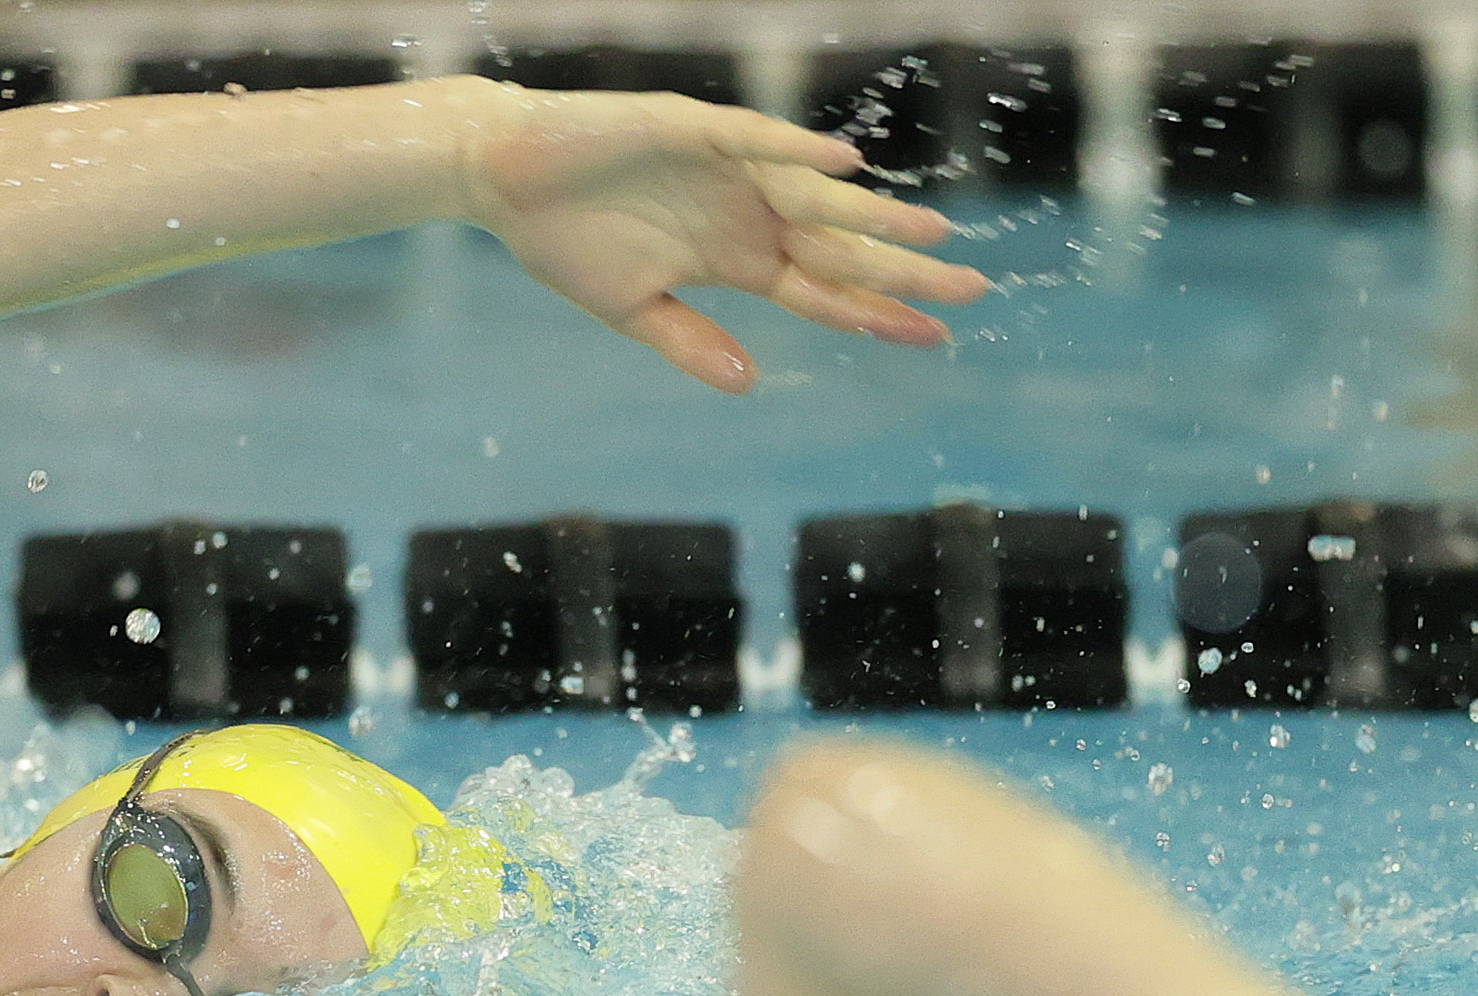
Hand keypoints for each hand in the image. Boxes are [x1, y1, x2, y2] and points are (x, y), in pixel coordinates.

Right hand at [459, 85, 987, 389]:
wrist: (505, 179)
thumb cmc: (564, 241)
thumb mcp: (631, 310)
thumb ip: (691, 342)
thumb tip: (748, 383)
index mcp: (737, 258)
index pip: (823, 291)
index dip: (876, 314)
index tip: (933, 338)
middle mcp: (746, 213)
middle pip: (840, 247)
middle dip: (903, 271)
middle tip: (973, 291)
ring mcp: (726, 170)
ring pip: (816, 197)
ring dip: (873, 218)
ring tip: (934, 238)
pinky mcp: (691, 129)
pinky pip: (755, 139)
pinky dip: (797, 150)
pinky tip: (846, 168)